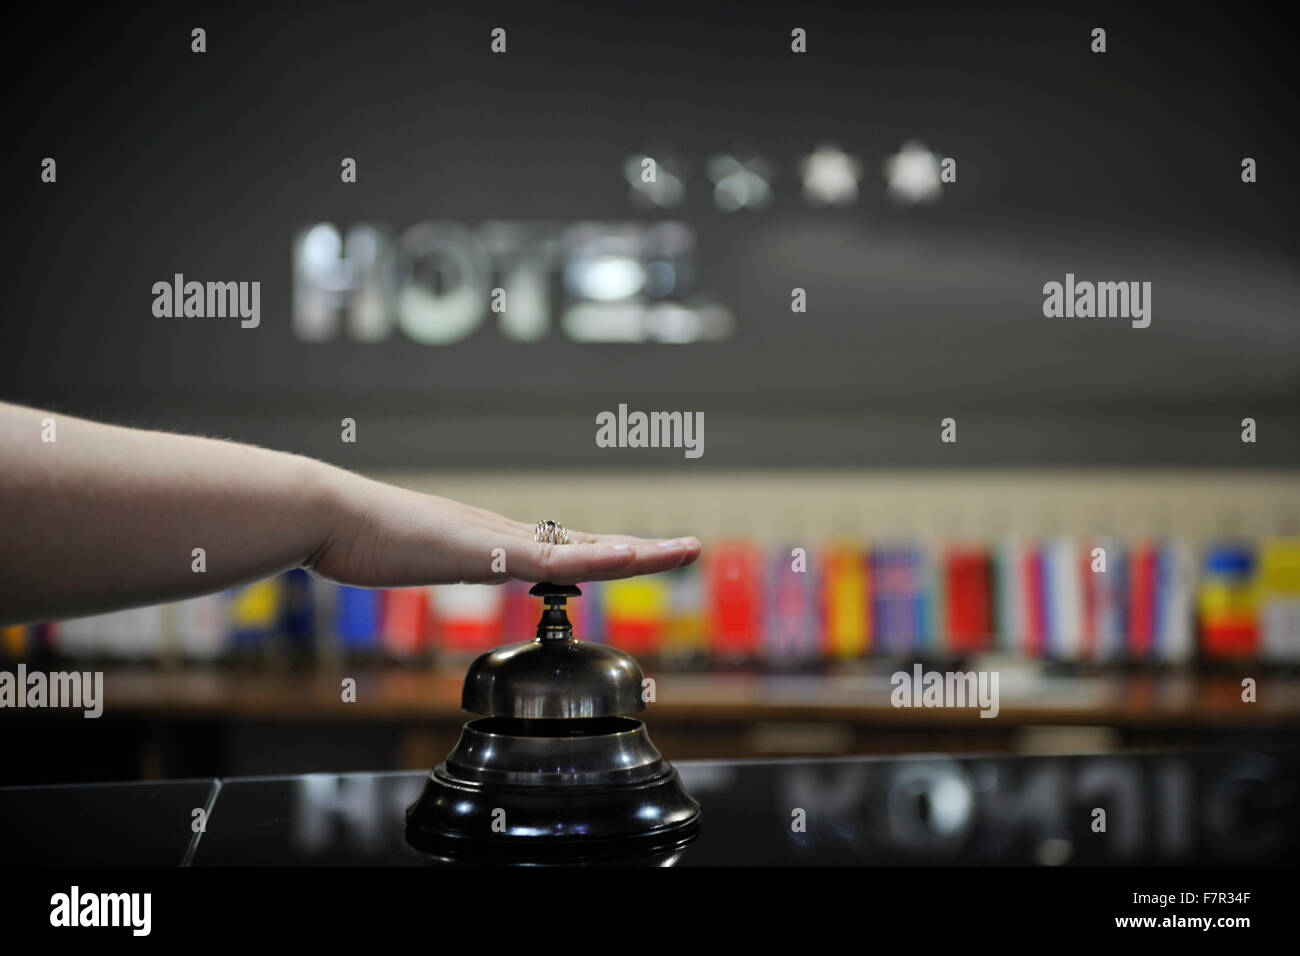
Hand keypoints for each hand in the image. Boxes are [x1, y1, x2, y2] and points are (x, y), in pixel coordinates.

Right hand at [308, 471, 700, 586]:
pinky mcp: (480, 550)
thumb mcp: (417, 558)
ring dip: (637, 552)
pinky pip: (547, 559)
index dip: (610, 554)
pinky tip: (624, 558)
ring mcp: (496, 540)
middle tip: (691, 548)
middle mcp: (506, 536)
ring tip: (682, 551)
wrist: (327, 514)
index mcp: (494, 543)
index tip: (646, 557)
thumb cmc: (363, 538)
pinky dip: (590, 558)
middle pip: (590, 544)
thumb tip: (453, 565)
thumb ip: (443, 561)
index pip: (567, 552)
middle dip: (644, 550)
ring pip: (583, 548)